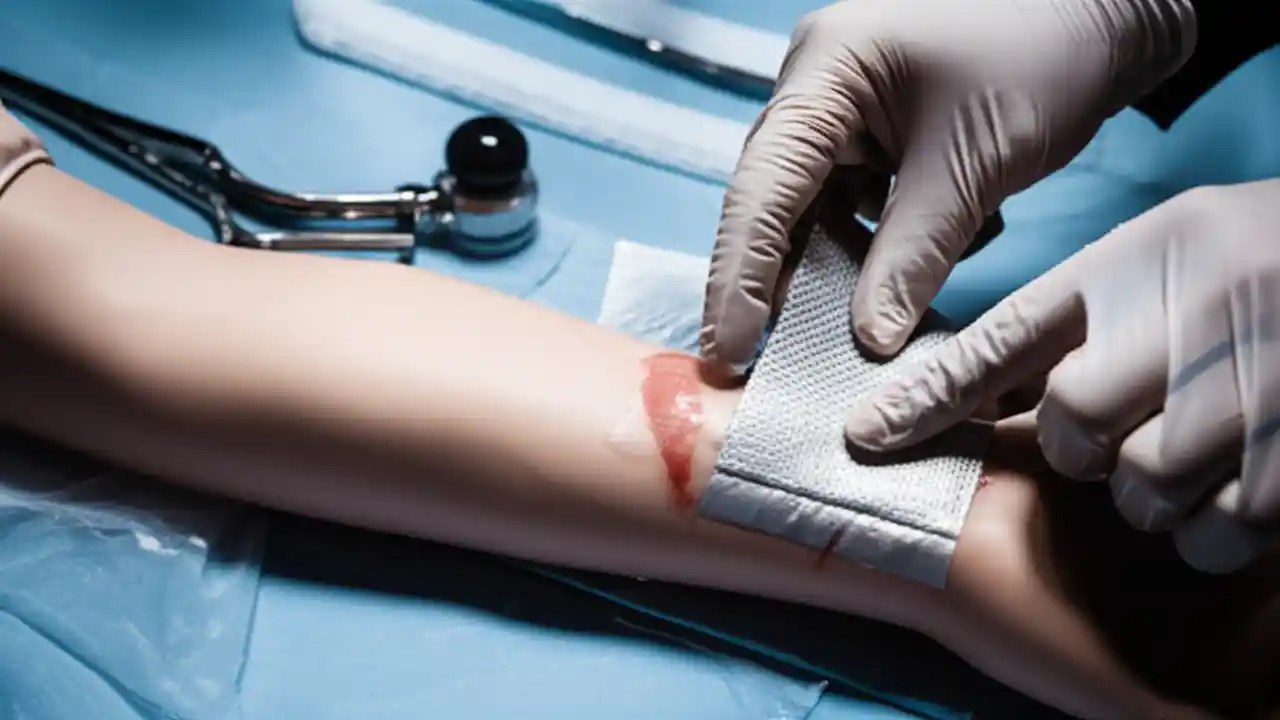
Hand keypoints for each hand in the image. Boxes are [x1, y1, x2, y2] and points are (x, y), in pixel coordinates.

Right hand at [700, 0, 1194, 375]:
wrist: (1113, 11)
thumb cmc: (1046, 51)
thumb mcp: (974, 164)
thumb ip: (912, 255)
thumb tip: (866, 339)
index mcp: (824, 74)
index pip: (760, 190)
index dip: (738, 278)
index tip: (729, 353)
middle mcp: (819, 88)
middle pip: (771, 202)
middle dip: (771, 282)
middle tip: (756, 361)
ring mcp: (848, 109)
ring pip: (813, 210)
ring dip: (827, 271)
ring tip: (830, 337)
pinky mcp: (882, 132)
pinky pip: (855, 204)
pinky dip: (872, 249)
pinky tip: (891, 288)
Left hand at [847, 179, 1279, 572]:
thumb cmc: (1235, 258)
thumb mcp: (1146, 253)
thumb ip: (1066, 319)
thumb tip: (969, 394)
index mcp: (1126, 267)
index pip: (999, 340)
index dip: (926, 398)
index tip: (864, 438)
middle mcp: (1179, 321)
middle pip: (1073, 431)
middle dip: (1083, 448)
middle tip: (1118, 423)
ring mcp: (1246, 387)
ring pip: (1145, 490)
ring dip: (1152, 489)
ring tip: (1186, 441)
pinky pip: (1220, 530)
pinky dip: (1213, 523)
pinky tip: (1233, 474)